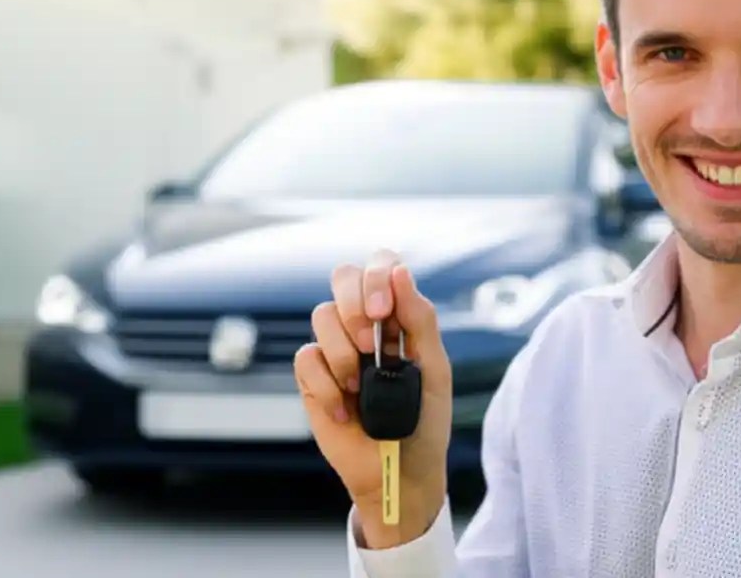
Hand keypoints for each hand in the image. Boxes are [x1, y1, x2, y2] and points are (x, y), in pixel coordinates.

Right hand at [295, 249, 452, 547]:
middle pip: (343, 276)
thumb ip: (420, 319)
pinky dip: (326, 384)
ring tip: (361, 386)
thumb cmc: (425, 423)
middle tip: (370, 343)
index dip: (376, 276)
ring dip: (344, 352)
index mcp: (400, 316)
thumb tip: (400, 272)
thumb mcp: (435, 370)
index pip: (382, 266)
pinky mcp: (313, 378)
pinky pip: (306, 357)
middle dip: (355, 305)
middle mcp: (365, 325)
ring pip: (322, 316)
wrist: (400, 474)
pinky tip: (346, 410)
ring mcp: (337, 349)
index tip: (384, 312)